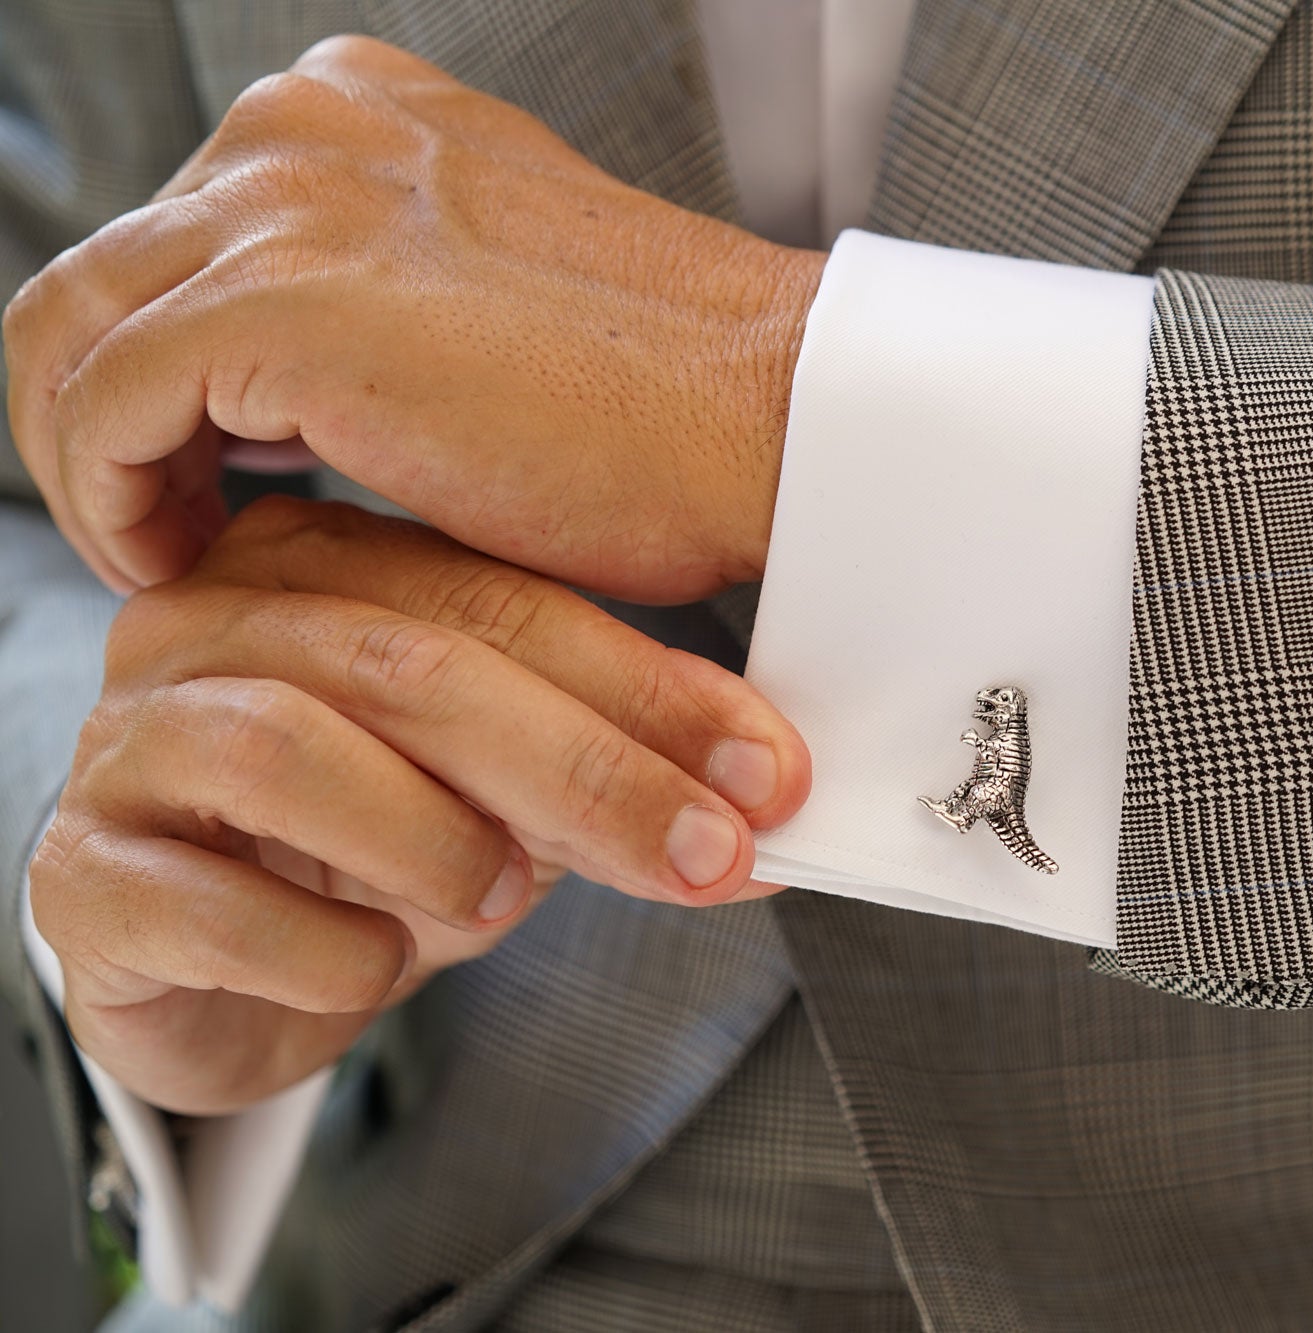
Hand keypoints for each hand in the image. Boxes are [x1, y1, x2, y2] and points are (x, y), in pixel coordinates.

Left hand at [2, 35, 822, 599]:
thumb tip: (277, 406)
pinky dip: (112, 500)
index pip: (172, 231)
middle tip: (165, 523)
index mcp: (363, 109)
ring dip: (92, 462)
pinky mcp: (282, 304)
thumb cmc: (670, 409)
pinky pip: (99, 403)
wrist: (775, 428)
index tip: (209, 476)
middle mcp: (309, 122)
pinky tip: (181, 562)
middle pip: (98, 271)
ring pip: (67, 330)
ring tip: (166, 554)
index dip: (160, 369)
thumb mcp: (492, 311)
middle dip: (105, 415)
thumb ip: (377, 305)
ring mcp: (290, 199)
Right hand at [28, 497, 809, 1114]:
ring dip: (432, 839)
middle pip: (411, 663)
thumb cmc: (371, 859)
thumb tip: (768, 815)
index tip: (766, 773)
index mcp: (323, 572)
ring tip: (499, 899)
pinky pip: (200, 897)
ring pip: (288, 745)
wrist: (228, 976)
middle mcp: (209, 628)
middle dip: (588, 770)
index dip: (649, 693)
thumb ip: (618, 781)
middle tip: (702, 853)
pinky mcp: (77, 875)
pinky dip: (319, 948)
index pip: (503, 605)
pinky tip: (371, 968)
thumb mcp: (512, 802)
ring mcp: (127, 744)